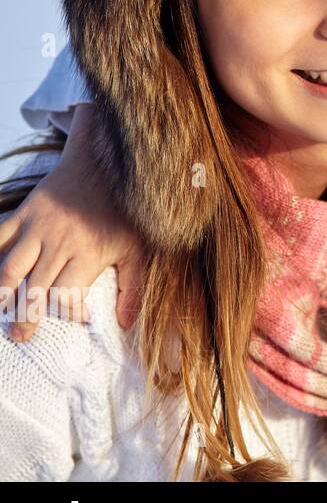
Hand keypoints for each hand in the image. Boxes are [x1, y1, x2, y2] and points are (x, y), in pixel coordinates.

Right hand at [0, 104, 143, 340]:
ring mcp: (36, 228)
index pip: (67, 295)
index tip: (75, 322)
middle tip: (21, 336)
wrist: (103, 165)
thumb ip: (133, 286)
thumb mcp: (137, 248)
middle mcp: (58, 243)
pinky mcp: (22, 214)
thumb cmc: (124, 212)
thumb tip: (127, 324)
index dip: (68, 314)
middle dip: (27, 316)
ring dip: (1, 294)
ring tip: (0, 312)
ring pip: (9, 269)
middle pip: (34, 288)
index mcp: (88, 253)